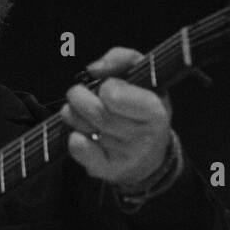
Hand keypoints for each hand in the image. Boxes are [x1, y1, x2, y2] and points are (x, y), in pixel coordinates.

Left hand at [62, 46, 171, 187]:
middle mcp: (144, 135)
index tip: (107, 87)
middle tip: (78, 94)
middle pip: (95, 111)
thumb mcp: (143, 78)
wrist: (149, 156)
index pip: (114, 94)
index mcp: (156, 109)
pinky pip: (80, 150)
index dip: (106, 86)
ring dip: (73, 115)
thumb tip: (94, 68)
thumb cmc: (141, 109)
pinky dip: (74, 139)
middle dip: (79, 97)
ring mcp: (126, 156)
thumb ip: (122, 59)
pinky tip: (80, 134)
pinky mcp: (109, 170)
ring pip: (84, 127)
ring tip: (78, 111)